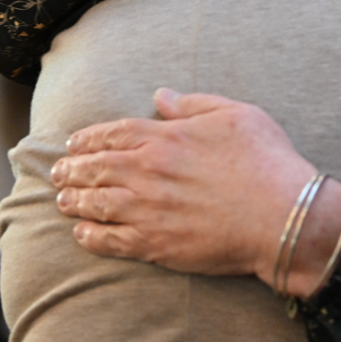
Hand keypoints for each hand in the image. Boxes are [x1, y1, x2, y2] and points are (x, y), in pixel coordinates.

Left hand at [53, 89, 335, 290]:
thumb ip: (193, 105)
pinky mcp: (156, 245)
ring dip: (74, 201)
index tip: (74, 143)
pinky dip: (91, 236)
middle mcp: (149, 171)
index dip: (87, 138)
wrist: (282, 216)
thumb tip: (161, 96)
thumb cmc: (266, 161)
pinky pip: (111, 240)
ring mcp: (149, 210)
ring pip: (96, 204)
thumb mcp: (235, 114)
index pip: (112, 133)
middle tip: (57, 173)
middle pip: (95, 168)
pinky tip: (82, 233)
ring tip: (63, 200)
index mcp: (166, 137)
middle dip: (71, 169)